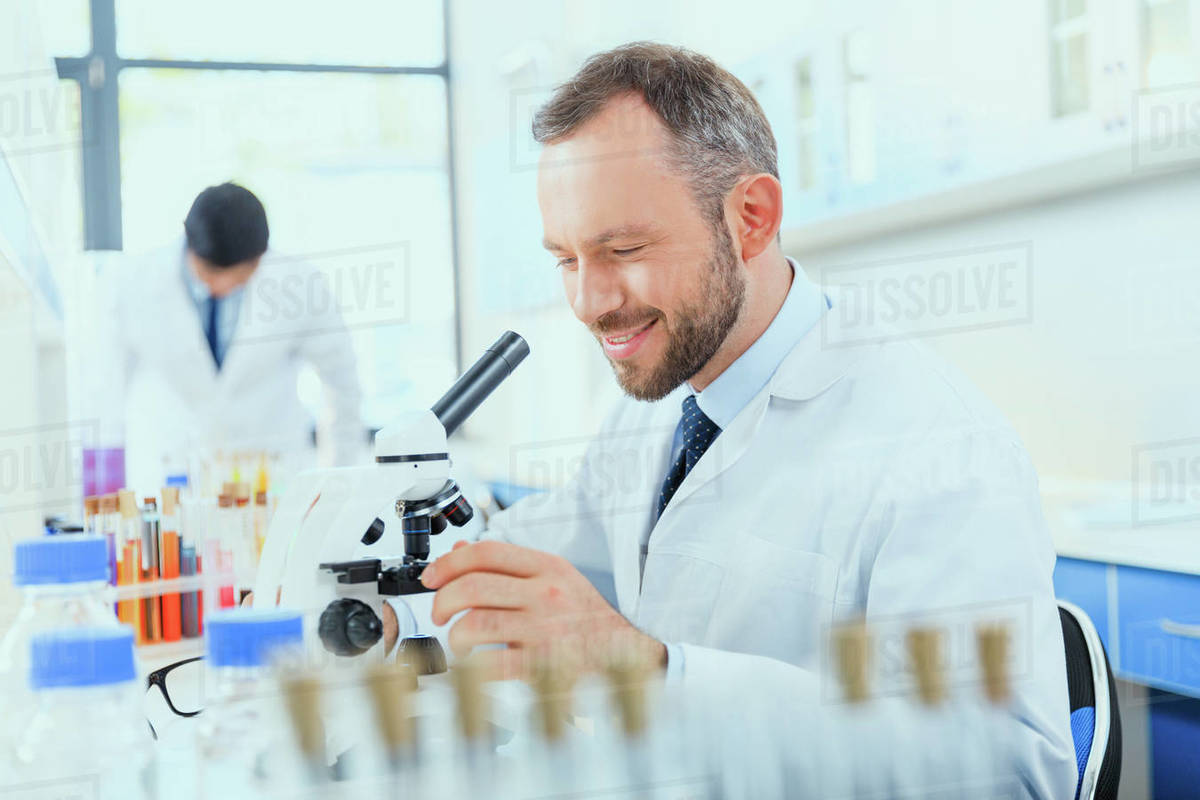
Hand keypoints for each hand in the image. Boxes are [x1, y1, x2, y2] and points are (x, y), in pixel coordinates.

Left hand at [421, 540, 665, 680]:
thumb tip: (460, 551)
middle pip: (473, 586)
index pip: (486, 552)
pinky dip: (471, 666)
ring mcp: (545, 629)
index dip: (448, 563)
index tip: (432, 578)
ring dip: (455, 635)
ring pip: (476, 623)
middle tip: (440, 614)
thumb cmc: (587, 617)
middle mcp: (546, 593)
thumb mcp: (555, 578)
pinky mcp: (543, 665)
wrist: (629, 653)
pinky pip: (492, 663)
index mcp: (548, 567)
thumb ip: (508, 566)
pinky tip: (473, 666)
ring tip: (458, 642)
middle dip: (443, 601)